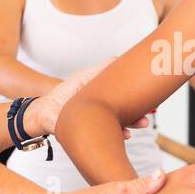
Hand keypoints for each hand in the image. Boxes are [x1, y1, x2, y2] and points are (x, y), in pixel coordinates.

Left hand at [30, 59, 146, 140]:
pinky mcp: (91, 133)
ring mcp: (98, 124)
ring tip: (141, 124)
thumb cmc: (63, 95)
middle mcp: (104, 113)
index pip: (125, 98)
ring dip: (131, 125)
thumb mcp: (84, 78)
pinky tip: (124, 134)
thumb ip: (101, 70)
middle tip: (148, 116)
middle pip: (125, 114)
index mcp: (104, 100)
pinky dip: (117, 135)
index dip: (138, 98)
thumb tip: (118, 58)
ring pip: (119, 125)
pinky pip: (107, 136)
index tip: (151, 96)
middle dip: (138, 116)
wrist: (43, 113)